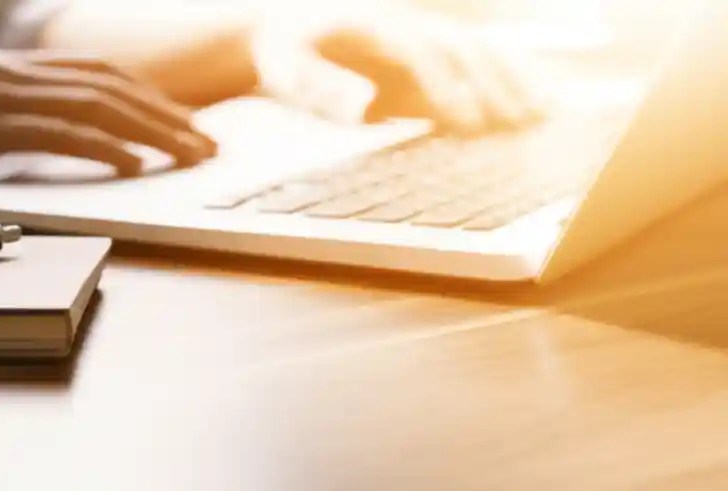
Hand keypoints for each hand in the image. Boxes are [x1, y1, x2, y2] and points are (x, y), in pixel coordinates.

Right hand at [0, 49, 217, 195]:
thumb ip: (2, 128)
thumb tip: (49, 152)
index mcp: (3, 68)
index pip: (94, 75)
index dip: (147, 97)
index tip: (184, 123)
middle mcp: (5, 71)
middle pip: (108, 85)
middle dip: (166, 114)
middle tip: (208, 142)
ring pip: (93, 104)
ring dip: (151, 129)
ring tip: (190, 153)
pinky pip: (56, 132)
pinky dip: (102, 145)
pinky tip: (134, 162)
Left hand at [254, 8, 545, 132]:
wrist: (286, 28)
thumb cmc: (283, 53)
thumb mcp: (286, 70)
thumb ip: (318, 89)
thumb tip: (360, 113)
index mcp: (375, 24)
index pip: (421, 55)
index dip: (447, 87)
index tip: (467, 122)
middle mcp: (409, 23)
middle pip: (463, 50)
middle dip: (495, 87)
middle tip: (524, 126)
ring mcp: (425, 35)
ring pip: (481, 53)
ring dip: (517, 82)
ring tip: (549, 116)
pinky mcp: (434, 53)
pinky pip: (480, 63)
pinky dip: (513, 82)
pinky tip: (542, 110)